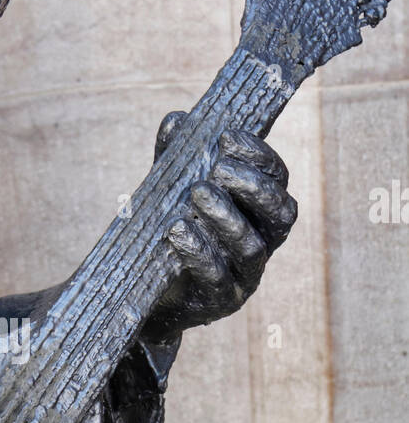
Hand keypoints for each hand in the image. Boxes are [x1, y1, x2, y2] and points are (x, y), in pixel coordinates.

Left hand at [144, 111, 296, 338]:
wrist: (142, 288)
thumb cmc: (169, 229)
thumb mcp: (171, 188)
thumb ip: (175, 156)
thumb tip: (176, 121)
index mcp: (258, 210)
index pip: (276, 179)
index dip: (259, 156)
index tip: (227, 137)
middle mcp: (262, 242)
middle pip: (281, 215)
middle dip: (253, 187)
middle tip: (219, 169)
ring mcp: (244, 276)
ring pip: (251, 248)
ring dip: (226, 218)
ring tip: (196, 195)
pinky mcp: (220, 302)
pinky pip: (218, 278)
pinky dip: (199, 252)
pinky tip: (178, 231)